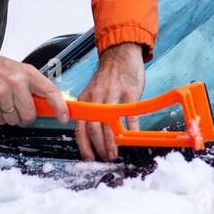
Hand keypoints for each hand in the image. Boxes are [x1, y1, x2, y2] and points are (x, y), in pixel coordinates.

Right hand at [0, 47, 69, 126]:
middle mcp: (16, 82)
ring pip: (14, 120)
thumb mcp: (21, 71)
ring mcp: (1, 92)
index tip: (64, 117)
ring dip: (11, 116)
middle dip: (26, 116)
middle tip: (20, 108)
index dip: (60, 107)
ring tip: (5, 102)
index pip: (50, 91)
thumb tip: (49, 107)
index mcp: (28, 73)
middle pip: (29, 114)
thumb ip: (35, 88)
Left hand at [74, 42, 145, 162]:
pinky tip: (132, 138)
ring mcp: (113, 96)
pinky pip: (130, 116)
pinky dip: (131, 130)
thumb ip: (91, 110)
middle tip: (105, 158)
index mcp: (86, 101)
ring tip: (115, 153)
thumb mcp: (92, 92)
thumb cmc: (107, 77)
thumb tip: (91, 134)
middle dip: (99, 147)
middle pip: (94, 129)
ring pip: (109, 125)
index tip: (89, 157)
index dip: (84, 145)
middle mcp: (96, 99)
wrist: (120, 56)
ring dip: (112, 143)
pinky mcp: (129, 94)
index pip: (80, 128)